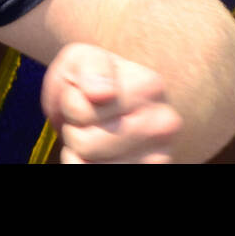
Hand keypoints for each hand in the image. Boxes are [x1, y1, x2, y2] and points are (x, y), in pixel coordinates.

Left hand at [42, 42, 180, 162]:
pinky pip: (98, 176)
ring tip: (94, 136)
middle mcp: (163, 124)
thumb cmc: (90, 81)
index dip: (71, 105)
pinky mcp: (151, 173)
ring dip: (82, 154)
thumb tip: (102, 94)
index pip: (81, 111)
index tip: (84, 95)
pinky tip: (100, 156)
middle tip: (88, 120)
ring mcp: (159, 157)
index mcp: (150, 87)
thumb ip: (91, 68)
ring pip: (91, 166)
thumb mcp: (83, 59)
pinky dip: (88, 167)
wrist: (102, 105)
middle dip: (75, 131)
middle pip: (86, 144)